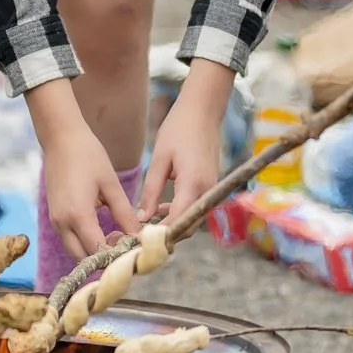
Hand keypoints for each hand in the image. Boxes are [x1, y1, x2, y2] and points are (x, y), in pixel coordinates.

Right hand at [39, 113, 139, 263]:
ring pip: (75, 251)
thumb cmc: (88, 156)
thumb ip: (125, 213)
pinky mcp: (54, 216)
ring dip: (94, 250)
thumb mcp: (111, 184)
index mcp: (78, 215)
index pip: (98, 251)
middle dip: (105, 259)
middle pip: (83, 259)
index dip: (117, 256)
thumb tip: (139, 236)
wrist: (61, 138)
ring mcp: (55, 220)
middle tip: (126, 243)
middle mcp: (62, 223)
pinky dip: (86, 240)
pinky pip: (70, 238)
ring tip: (117, 234)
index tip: (135, 248)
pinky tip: (103, 227)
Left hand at [142, 61, 228, 221]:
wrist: (203, 111)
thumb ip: (152, 191)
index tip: (140, 240)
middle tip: (141, 237)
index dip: (160, 234)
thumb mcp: (160, 160)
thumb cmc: (179, 130)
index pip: (178, 221)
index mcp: (194, 183)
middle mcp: (208, 190)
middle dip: (166, 236)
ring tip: (147, 224)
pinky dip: (181, 213)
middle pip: (189, 227)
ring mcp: (212, 189)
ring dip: (173, 225)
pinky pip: (196, 208)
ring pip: (193, 220)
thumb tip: (143, 218)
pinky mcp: (211, 186)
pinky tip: (161, 208)